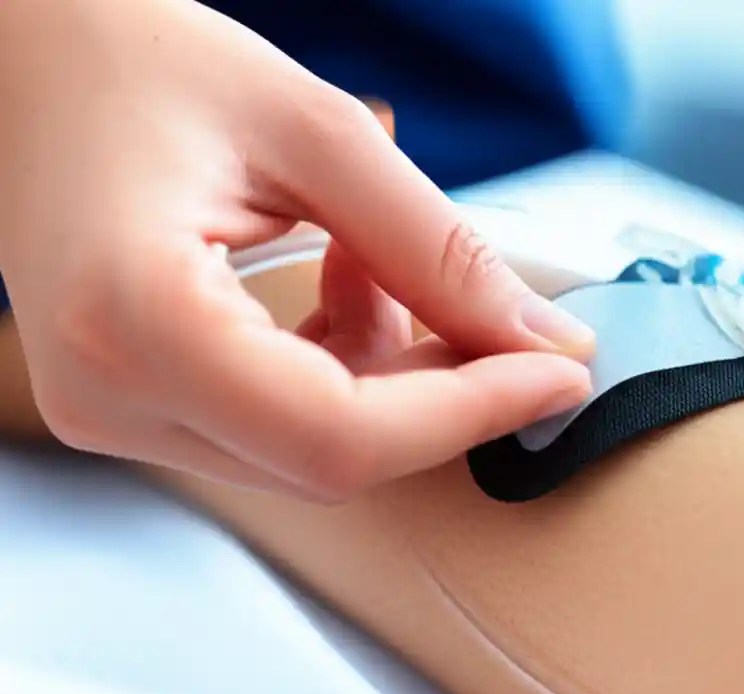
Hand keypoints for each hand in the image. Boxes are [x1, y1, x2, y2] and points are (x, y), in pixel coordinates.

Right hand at [0, 0, 593, 499]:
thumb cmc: (141, 59)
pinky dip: (344, 366)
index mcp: (135, 318)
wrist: (31, 54)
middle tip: (510, 324)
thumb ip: (436, 249)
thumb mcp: (317, 133)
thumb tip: (542, 339)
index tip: (559, 372)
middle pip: (332, 458)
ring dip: (393, 376)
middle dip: (444, 398)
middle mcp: (107, 391)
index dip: (470, 413)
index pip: (340, 435)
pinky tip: (348, 277)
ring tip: (391, 264)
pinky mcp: (132, 397)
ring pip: (311, 451)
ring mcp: (110, 407)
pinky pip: (275, 423)